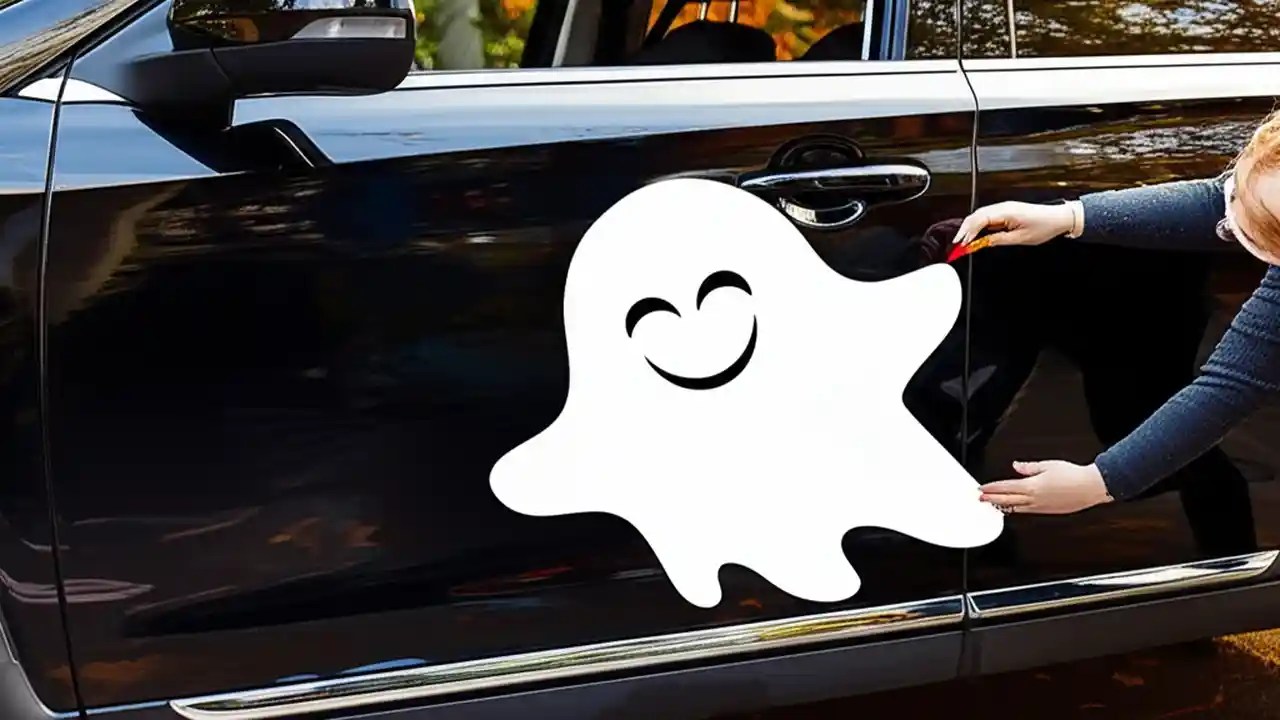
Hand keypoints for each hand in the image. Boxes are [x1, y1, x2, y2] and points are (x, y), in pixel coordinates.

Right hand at [952, 201, 1075, 248]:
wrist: (1059, 218)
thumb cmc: (1045, 226)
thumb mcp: (1020, 239)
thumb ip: (999, 240)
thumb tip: (982, 243)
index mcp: (1006, 212)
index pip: (979, 220)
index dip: (968, 232)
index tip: (961, 244)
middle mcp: (1003, 207)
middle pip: (976, 216)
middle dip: (964, 230)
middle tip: (957, 244)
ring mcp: (1004, 207)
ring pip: (980, 215)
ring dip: (970, 227)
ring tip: (964, 241)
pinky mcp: (1006, 211)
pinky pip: (987, 216)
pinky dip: (979, 225)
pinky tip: (976, 234)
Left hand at [979, 460, 1114, 514]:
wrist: (1092, 487)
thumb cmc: (1073, 475)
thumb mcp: (1048, 465)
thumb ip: (1029, 467)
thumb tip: (1016, 466)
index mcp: (1032, 486)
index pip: (1006, 487)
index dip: (992, 488)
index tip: (982, 488)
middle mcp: (1035, 499)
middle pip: (1007, 500)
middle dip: (992, 499)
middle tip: (980, 499)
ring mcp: (1041, 507)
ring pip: (1016, 508)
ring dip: (1003, 506)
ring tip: (993, 504)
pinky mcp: (1048, 511)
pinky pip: (1027, 512)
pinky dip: (1016, 510)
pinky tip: (1013, 509)